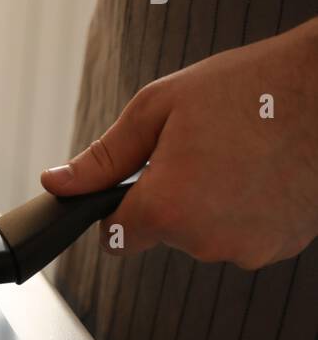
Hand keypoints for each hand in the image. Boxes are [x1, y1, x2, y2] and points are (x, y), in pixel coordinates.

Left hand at [40, 18, 317, 268]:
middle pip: (162, 232)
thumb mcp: (159, 109)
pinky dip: (245, 210)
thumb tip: (56, 183)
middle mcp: (205, 242)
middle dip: (168, 196)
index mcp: (166, 210)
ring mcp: (250, 249)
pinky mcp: (283, 247)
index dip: (117, 208)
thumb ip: (103, 157)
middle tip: (200, 149)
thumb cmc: (252, 90)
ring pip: (204, 235)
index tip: (135, 182)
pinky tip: (262, 170)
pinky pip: (243, 234)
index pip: (114, 238)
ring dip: (209, 204)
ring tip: (238, 154)